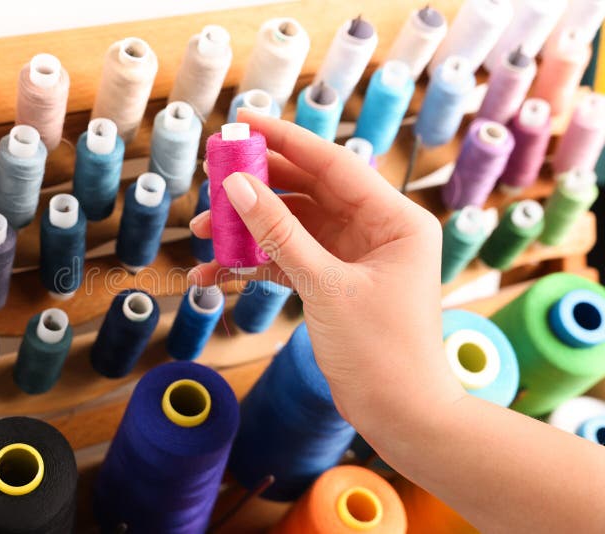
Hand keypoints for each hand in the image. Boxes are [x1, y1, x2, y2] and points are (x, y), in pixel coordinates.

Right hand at [189, 110, 465, 444]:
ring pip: (292, 227)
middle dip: (258, 189)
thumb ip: (280, 232)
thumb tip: (238, 185)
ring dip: (248, 231)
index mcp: (394, 220)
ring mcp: (352, 258)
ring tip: (203, 233)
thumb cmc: (382, 352)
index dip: (286, 142)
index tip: (244, 123)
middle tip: (213, 180)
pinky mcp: (333, 283)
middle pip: (308, 192)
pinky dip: (255, 265)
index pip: (333, 164)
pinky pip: (288, 260)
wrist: (401, 416)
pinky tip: (215, 274)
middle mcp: (375, 231)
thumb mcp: (325, 285)